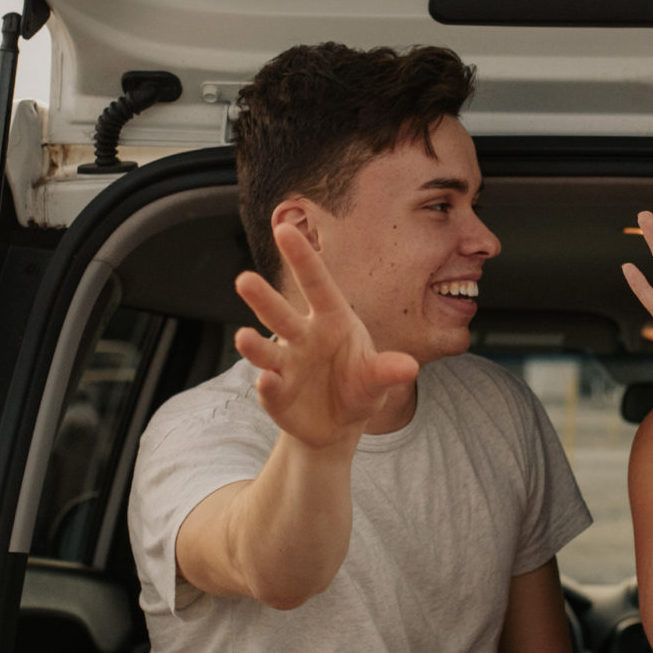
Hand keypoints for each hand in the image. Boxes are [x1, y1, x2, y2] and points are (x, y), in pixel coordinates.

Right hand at [232, 222, 419, 450]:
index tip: (284, 228)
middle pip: (281, 314)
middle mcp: (303, 337)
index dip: (302, 257)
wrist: (341, 425)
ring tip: (243, 337)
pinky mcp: (276, 395)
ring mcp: (286, 366)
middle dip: (263, 298)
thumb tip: (409, 367)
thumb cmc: (360, 386)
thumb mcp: (376, 378)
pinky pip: (270, 387)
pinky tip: (267, 381)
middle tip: (244, 280)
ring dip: (254, 344)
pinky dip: (268, 385)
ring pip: (266, 350)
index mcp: (332, 320)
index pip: (316, 284)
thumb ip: (387, 371)